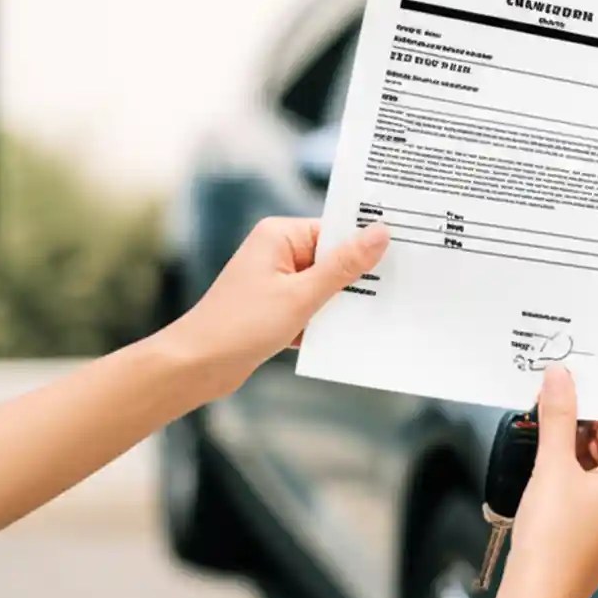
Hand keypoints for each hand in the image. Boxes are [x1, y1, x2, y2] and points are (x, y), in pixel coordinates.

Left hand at [163, 217, 388, 398]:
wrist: (196, 366)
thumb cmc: (241, 325)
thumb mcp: (301, 295)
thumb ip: (344, 266)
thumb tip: (380, 234)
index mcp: (280, 235)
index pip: (336, 230)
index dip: (367, 244)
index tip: (402, 254)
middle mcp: (278, 252)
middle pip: (334, 258)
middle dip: (358, 278)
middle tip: (396, 290)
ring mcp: (277, 280)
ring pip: (327, 286)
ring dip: (342, 304)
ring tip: (370, 317)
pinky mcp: (277, 306)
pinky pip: (314, 306)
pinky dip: (326, 321)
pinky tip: (344, 336)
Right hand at [493, 366, 597, 597]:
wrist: (539, 594)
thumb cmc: (554, 540)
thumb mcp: (553, 465)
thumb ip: (558, 416)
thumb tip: (561, 378)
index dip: (582, 412)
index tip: (556, 401)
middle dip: (573, 436)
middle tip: (541, 427)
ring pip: (597, 470)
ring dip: (568, 459)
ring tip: (540, 460)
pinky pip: (592, 494)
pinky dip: (569, 483)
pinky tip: (545, 484)